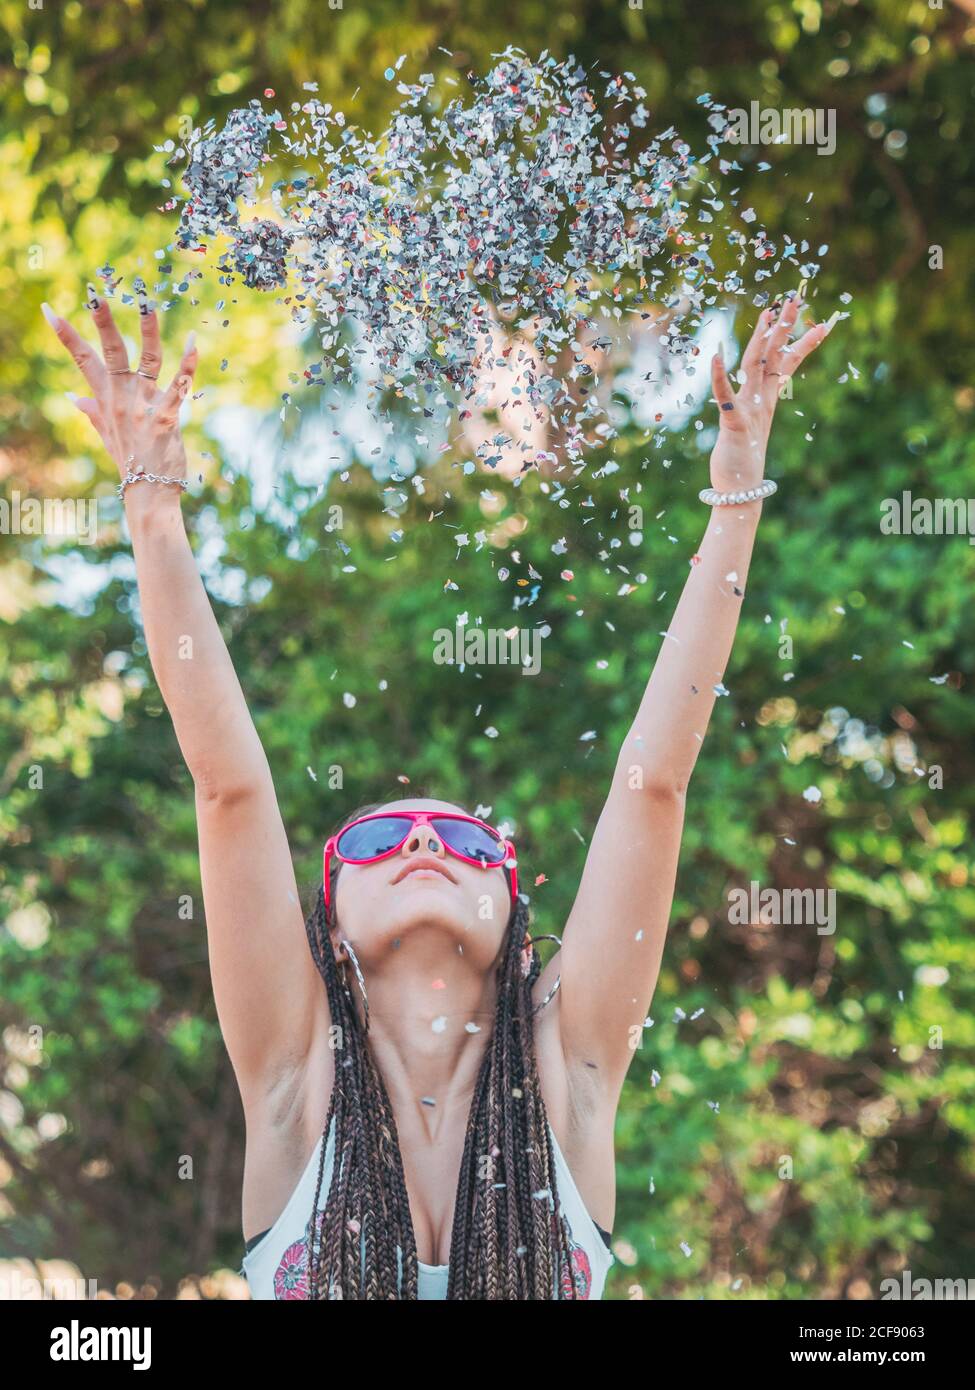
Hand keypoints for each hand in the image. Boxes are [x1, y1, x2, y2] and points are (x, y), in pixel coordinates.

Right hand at [42, 284, 198, 489]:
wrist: (148, 493)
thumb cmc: (130, 462)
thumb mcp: (106, 435)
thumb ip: (92, 412)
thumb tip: (73, 398)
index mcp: (107, 398)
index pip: (82, 359)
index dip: (65, 334)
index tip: (48, 309)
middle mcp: (123, 398)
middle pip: (111, 352)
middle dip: (102, 321)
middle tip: (95, 293)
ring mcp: (144, 406)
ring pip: (146, 360)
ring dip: (148, 331)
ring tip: (147, 304)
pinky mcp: (166, 417)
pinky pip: (178, 386)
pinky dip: (187, 364)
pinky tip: (194, 341)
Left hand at [708, 292, 832, 492]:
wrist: (740, 492)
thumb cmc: (741, 462)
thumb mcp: (748, 427)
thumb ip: (749, 408)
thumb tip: (753, 401)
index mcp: (765, 400)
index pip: (787, 364)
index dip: (802, 343)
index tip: (822, 323)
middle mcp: (760, 401)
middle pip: (775, 356)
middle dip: (786, 327)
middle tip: (796, 299)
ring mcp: (749, 410)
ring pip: (756, 367)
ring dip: (762, 338)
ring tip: (770, 312)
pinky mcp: (734, 424)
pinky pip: (725, 397)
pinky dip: (720, 377)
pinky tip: (715, 356)